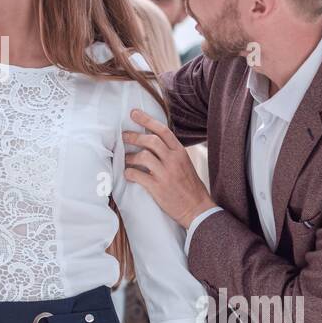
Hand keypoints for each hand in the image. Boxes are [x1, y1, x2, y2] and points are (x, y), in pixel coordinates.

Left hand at [122, 108, 215, 228]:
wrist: (197, 209)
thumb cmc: (190, 187)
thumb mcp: (185, 164)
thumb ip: (171, 153)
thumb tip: (152, 143)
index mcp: (180, 153)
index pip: (163, 130)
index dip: (146, 119)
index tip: (133, 113)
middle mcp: (174, 160)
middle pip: (151, 140)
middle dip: (134, 136)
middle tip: (123, 136)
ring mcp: (166, 174)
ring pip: (143, 156)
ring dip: (130, 157)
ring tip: (126, 159)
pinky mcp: (158, 187)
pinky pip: (137, 175)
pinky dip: (129, 173)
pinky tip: (128, 174)